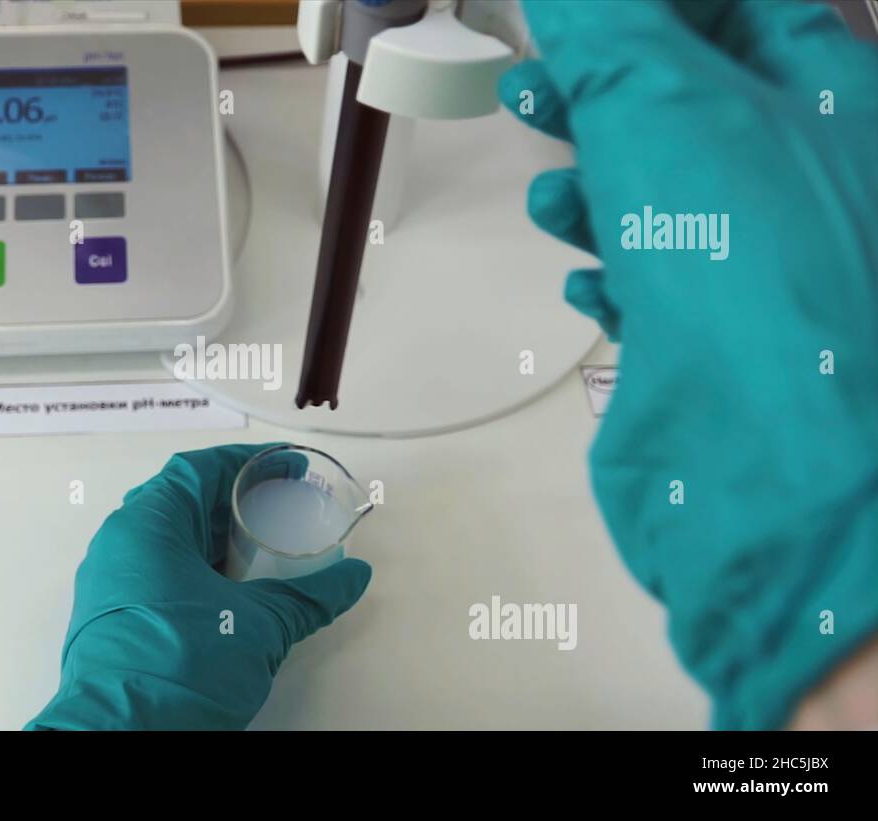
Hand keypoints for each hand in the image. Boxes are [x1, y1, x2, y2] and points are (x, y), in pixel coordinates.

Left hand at [26, 444, 371, 729]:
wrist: (122, 736)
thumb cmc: (181, 666)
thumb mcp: (259, 625)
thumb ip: (309, 596)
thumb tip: (353, 577)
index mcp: (146, 525)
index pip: (196, 470)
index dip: (243, 463)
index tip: (283, 467)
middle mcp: (119, 545)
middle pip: (179, 502)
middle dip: (231, 501)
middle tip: (277, 504)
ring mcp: (110, 584)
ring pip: (165, 541)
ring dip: (212, 538)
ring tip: (259, 547)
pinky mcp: (110, 620)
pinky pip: (154, 574)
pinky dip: (193, 570)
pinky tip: (228, 590)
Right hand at [500, 0, 877, 727]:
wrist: (782, 470)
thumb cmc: (741, 262)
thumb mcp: (664, 108)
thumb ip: (607, 34)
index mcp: (837, 99)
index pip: (747, 11)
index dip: (653, 9)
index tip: (575, 21)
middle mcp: (820, 178)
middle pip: (696, 99)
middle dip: (605, 91)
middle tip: (531, 89)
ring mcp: (777, 267)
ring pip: (674, 197)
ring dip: (600, 187)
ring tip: (549, 199)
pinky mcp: (731, 343)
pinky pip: (669, 285)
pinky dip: (621, 274)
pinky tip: (590, 288)